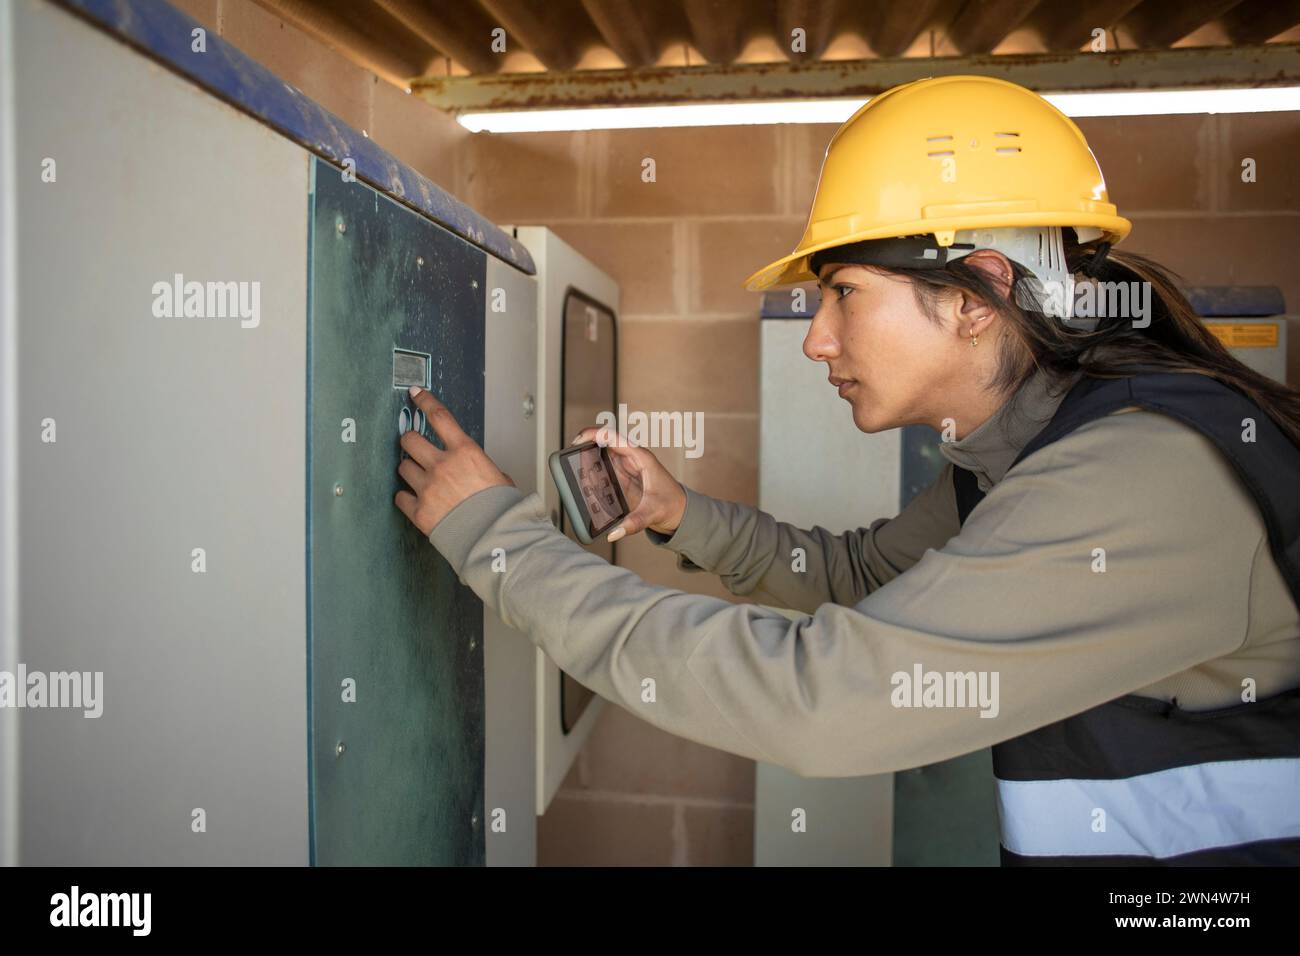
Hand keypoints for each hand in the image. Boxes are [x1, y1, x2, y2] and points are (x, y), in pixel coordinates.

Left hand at [395, 387, 513, 535]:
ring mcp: (428, 487)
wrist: (494, 537)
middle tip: (414, 446)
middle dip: (410, 440)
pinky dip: (405, 498)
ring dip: (409, 470)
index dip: (425, 401)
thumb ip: (479, 466)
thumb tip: (475, 468)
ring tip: (420, 479)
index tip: (416, 394)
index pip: (439, 416)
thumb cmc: (501, 509)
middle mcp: (442, 465)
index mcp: (465, 452)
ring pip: (403, 468)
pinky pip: (400, 497)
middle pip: (410, 439)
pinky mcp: (419, 510)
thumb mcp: (498, 476)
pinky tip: (415, 500)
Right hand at [571, 425, 686, 541]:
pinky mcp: (623, 478)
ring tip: (575, 474)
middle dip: (585, 448)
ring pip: (601, 457)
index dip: (594, 434)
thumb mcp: (652, 513)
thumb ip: (633, 523)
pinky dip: (592, 474)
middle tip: (570, 460)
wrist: (680, 512)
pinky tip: (585, 484)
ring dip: (587, 462)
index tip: (578, 440)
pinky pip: (604, 470)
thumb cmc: (672, 506)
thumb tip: (614, 532)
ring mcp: (626, 467)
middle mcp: (632, 459)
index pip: (613, 437)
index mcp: (641, 457)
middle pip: (603, 444)